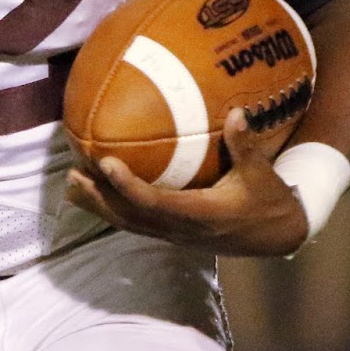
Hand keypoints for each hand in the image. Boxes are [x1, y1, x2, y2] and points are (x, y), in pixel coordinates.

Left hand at [65, 107, 309, 256]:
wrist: (277, 237)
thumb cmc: (268, 201)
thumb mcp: (261, 174)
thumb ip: (245, 145)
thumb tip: (236, 113)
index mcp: (201, 214)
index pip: (155, 203)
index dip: (128, 186)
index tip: (105, 163)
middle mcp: (182, 229)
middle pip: (131, 217)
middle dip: (100, 198)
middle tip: (72, 174)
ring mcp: (176, 235)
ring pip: (129, 224)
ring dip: (100, 206)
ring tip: (72, 185)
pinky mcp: (173, 234)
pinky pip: (137, 224)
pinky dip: (114, 210)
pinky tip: (97, 196)